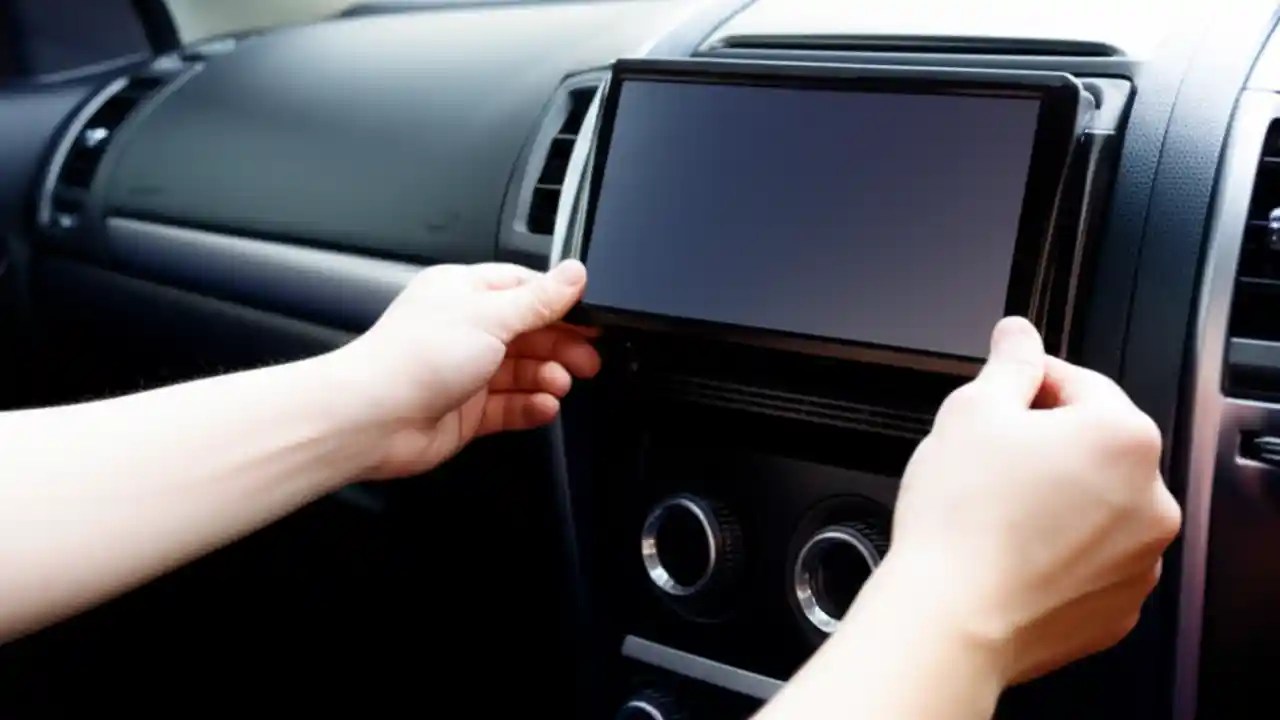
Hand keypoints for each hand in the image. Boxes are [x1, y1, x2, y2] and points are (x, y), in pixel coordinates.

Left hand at [329, 260, 599, 478]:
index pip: (525, 288)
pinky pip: (510, 407)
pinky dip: (531, 407)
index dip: (561, 303)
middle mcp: (464, 328)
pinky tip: (544, 407)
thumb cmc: (414, 359)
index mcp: (464, 292)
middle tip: (588, 360)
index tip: (592, 318)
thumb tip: (575, 273)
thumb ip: (539, 299)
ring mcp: (465, 371)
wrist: (372, 418)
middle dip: (562, 345)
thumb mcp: (490, 316)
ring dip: (547, 377)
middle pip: (529, 332)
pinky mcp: (466, 411)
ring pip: (522, 371)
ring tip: (560, 384)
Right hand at [875, 317, 1180, 684]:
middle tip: (986, 458)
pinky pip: (1091, 559)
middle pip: (1092, 446)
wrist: (950, 620)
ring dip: (1055, 496)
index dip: (1028, 384)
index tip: (998, 397)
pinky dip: (1058, 549)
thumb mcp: (971, 411)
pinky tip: (1010, 548)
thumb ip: (1007, 362)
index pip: (1079, 383)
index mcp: (1123, 437)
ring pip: (1094, 504)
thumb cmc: (959, 521)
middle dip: (1043, 444)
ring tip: (995, 510)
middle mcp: (1150, 499)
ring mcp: (1139, 559)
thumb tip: (1018, 334)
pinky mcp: (1118, 605)